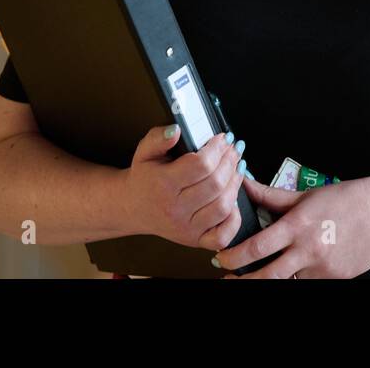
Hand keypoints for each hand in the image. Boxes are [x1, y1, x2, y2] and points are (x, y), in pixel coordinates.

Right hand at [122, 124, 248, 250]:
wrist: (132, 207)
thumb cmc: (144, 178)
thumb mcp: (145, 152)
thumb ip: (159, 137)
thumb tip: (176, 129)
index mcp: (162, 185)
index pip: (200, 164)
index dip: (217, 148)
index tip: (223, 138)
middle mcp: (174, 209)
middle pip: (215, 184)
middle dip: (230, 161)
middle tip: (234, 149)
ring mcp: (185, 227)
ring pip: (222, 206)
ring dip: (236, 183)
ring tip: (236, 167)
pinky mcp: (194, 239)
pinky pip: (223, 235)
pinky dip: (234, 218)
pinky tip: (233, 199)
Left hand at [215, 176, 369, 278]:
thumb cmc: (346, 200)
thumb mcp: (306, 195)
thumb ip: (272, 196)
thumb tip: (245, 185)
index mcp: (297, 225)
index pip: (257, 247)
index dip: (234, 256)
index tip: (221, 258)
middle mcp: (308, 249)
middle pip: (267, 275)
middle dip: (244, 280)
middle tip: (230, 278)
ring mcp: (322, 267)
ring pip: (289, 280)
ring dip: (275, 278)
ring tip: (264, 272)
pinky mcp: (335, 278)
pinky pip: (310, 281)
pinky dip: (302, 275)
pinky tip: (303, 264)